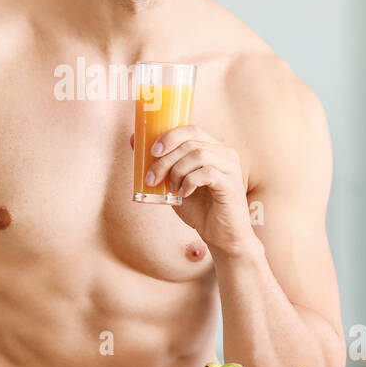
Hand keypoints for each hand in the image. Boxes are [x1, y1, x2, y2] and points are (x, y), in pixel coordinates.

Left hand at [131, 125, 256, 256]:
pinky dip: (189, 182)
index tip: (152, 152)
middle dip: (165, 160)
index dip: (170, 137)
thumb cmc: (200, 209)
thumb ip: (160, 164)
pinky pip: (207, 173)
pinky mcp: (232, 184)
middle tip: (152, 178)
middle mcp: (225, 154)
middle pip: (190, 143)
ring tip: (171, 190)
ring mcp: (231, 168)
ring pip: (198, 155)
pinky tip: (184, 194)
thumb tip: (134, 140)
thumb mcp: (175, 184)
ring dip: (177, 172)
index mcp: (213, 149)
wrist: (222, 237)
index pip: (191, 129)